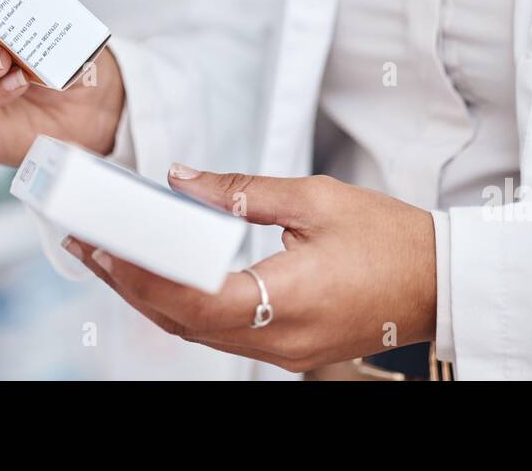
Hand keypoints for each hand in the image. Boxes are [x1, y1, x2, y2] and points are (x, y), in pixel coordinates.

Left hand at [66, 167, 436, 371]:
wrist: (441, 282)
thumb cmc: (391, 240)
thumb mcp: (316, 199)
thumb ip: (243, 191)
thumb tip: (182, 178)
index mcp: (288, 300)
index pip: (193, 298)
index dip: (141, 274)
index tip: (104, 245)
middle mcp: (279, 340)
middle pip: (183, 321)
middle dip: (129, 284)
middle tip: (89, 246)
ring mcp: (283, 353)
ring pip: (197, 332)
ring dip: (151, 296)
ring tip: (113, 258)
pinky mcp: (287, 350)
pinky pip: (220, 333)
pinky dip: (184, 306)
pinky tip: (165, 278)